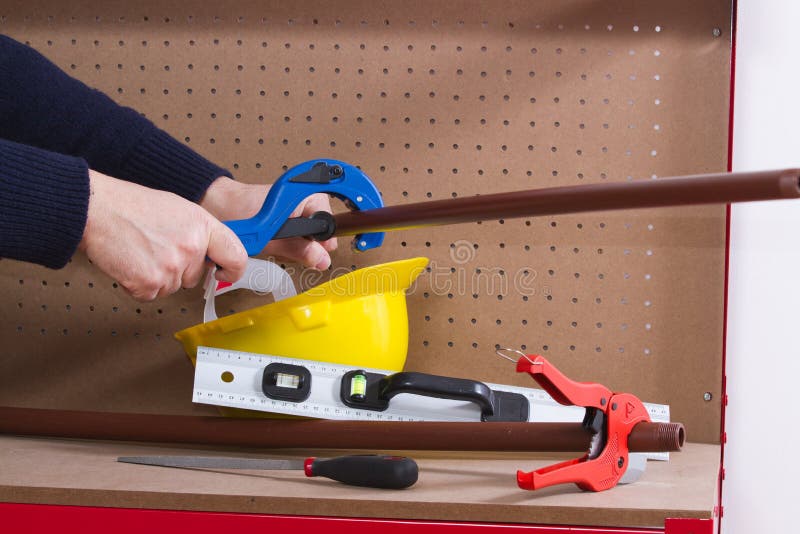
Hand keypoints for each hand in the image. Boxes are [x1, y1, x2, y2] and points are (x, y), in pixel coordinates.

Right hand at [79, 170, 247, 300]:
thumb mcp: (180, 210)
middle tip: (157, 247)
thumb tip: (212, 254)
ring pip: (173, 287)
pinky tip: (132, 263)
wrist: (98, 210)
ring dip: (158, 276)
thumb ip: (200, 233)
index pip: (236, 256)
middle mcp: (191, 248)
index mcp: (203, 226)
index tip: (224, 272)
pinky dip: (140, 284)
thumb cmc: (133, 206)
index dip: (233, 269)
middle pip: (196, 276)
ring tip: (142, 251)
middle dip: (179, 268)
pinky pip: (152, 295)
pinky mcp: (149, 284)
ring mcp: (171, 268)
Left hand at [200, 176, 337, 269]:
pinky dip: (293, 241)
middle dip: (309, 245)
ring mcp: (303, 206)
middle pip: (324, 232)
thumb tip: (322, 260)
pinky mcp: (295, 214)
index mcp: (310, 196)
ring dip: (300, 244)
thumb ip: (300, 249)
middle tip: (290, 246)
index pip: (330, 225)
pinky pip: (303, 234)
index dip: (322, 242)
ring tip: (282, 241)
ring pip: (314, 236)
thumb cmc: (242, 210)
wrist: (222, 205)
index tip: (311, 252)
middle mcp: (310, 198)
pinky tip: (281, 240)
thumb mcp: (273, 237)